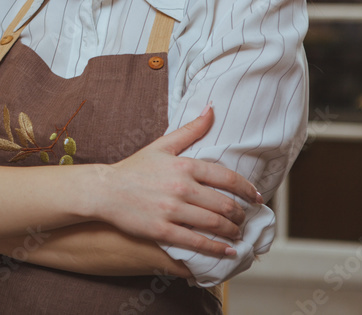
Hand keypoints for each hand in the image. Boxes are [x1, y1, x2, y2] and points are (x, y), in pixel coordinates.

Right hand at [92, 105, 261, 256]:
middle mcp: (181, 188)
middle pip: (225, 205)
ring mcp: (171, 210)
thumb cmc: (133, 168)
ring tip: (237, 234)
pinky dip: (217, 249)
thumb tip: (212, 109)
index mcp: (183, 166)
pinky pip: (197, 242)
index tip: (257, 198)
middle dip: (241, 215)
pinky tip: (228, 252)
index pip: (228, 178)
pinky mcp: (162, 230)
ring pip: (215, 224)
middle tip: (244, 219)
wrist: (104, 190)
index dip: (248, 190)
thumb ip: (190, 130)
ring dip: (233, 232)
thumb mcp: (161, 146)